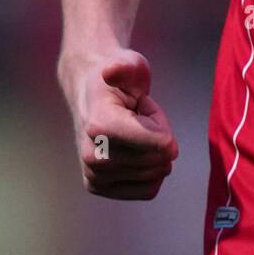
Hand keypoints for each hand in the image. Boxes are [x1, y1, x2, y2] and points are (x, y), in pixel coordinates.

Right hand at [63, 49, 178, 199]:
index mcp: (100, 124)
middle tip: (140, 117)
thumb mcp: (128, 64)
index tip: (147, 109)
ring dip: (155, 151)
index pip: (154, 143)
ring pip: (155, 174)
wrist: (90, 93)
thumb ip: (125, 68)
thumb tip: (111, 71)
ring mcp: (94, 175)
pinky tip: (134, 150)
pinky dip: (151, 170)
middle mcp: (93, 155)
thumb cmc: (116, 79)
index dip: (163, 129)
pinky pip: (148, 190)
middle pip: (158, 159)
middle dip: (160, 135)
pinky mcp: (99, 187)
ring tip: (135, 130)